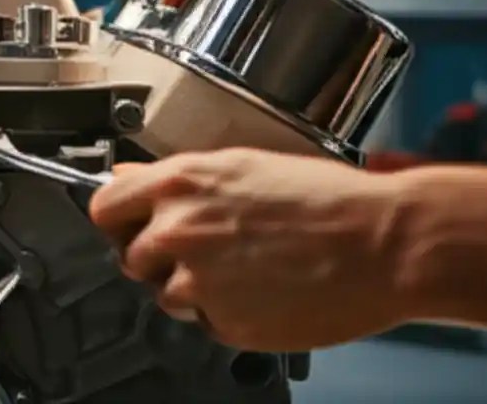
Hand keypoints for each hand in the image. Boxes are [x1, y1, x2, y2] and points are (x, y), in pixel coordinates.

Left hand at [90, 149, 410, 350]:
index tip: (128, 224)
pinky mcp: (224, 322)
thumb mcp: (241, 164)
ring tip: (244, 269)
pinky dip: (225, 312)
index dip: (117, 218)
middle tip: (203, 249)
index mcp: (180, 184)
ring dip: (191, 287)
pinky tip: (261, 290)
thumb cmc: (327, 199)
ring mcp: (198, 280)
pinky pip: (204, 321)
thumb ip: (175, 176)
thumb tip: (129, 175)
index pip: (104, 207)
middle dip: (156, 256)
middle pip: (128, 255)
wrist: (383, 242)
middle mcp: (179, 230)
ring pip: (164, 294)